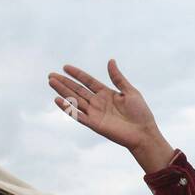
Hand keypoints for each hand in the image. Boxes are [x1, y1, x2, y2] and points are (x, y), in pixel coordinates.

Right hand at [47, 59, 173, 170]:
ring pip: (75, 100)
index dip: (77, 74)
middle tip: (51, 75)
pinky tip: (58, 100)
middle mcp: (98, 103)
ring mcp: (95, 113)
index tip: (65, 67)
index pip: (88, 81)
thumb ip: (118, 78)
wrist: (144, 133)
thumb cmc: (140, 113)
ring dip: (63, 91)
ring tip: (51, 82)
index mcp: (106, 94)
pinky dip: (68, 108)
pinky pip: (78, 115)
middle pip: (78, 90)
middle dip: (65, 82)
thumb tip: (110, 61)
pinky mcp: (94, 124)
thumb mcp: (130, 91)